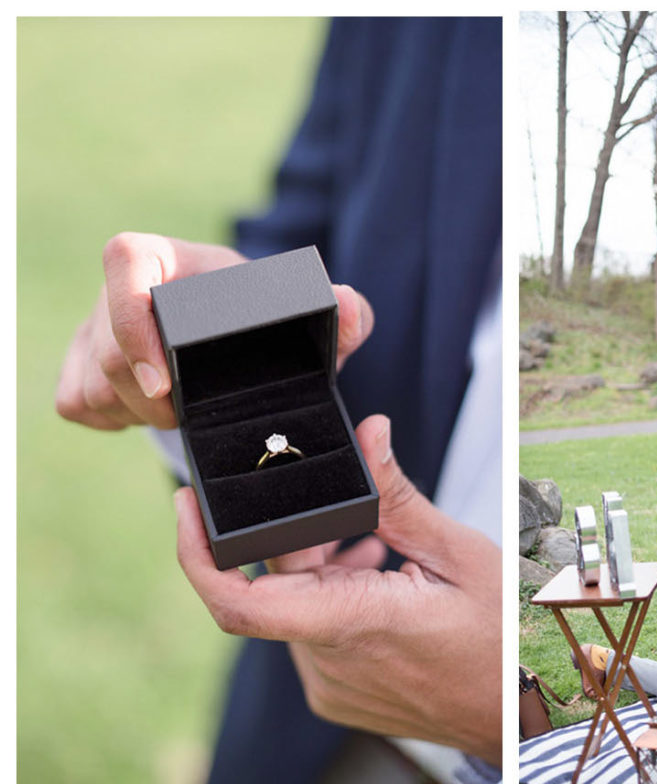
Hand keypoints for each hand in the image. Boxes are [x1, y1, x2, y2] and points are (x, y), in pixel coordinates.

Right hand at [57, 232, 374, 430]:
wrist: (242, 343)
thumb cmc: (275, 326)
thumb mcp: (316, 321)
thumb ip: (347, 314)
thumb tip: (347, 303)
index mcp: (173, 259)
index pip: (125, 261)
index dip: (132, 322)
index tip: (165, 383)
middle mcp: (123, 286)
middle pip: (109, 350)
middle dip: (151, 400)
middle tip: (192, 415)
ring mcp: (93, 324)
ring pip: (93, 384)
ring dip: (138, 412)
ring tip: (181, 408)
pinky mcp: (79, 361)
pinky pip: (77, 402)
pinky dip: (115, 419)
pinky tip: (153, 410)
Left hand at [174, 414, 500, 762]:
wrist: (514, 718)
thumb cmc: (499, 642)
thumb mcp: (459, 556)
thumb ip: (399, 497)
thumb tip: (370, 436)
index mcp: (351, 621)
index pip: (237, 600)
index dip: (196, 553)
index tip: (187, 506)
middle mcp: (326, 661)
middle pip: (277, 585)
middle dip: (303, 541)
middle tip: (358, 520)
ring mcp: (327, 684)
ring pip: (294, 608)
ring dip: (322, 572)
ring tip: (382, 553)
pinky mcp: (334, 696)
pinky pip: (309, 637)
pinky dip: (331, 602)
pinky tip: (377, 584)